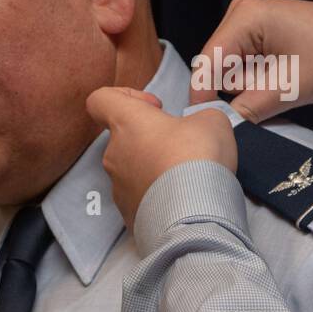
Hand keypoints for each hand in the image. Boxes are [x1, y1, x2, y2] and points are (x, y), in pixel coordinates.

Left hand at [85, 87, 237, 228]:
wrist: (194, 214)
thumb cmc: (198, 157)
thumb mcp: (212, 121)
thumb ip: (198, 118)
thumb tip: (196, 130)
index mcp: (127, 123)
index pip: (100, 100)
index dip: (126, 96)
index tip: (155, 108)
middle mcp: (114, 154)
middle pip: (124, 138)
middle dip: (151, 139)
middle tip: (182, 147)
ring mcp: (118, 187)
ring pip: (132, 170)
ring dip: (155, 168)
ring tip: (186, 178)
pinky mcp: (127, 214)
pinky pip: (141, 198)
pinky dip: (158, 196)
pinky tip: (182, 200)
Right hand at [189, 0, 312, 122]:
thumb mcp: (290, 88)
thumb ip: (248, 109)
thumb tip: (219, 128)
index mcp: (245, 16)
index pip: (207, 65)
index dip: (206, 100)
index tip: (210, 130)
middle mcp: (240, 12)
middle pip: (217, 69)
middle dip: (237, 93)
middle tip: (270, 98)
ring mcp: (248, 21)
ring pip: (230, 72)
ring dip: (250, 89)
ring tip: (283, 85)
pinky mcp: (258, 33)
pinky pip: (244, 66)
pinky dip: (257, 82)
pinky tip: (281, 81)